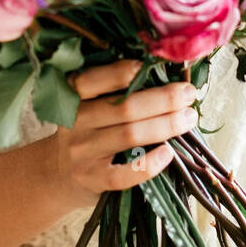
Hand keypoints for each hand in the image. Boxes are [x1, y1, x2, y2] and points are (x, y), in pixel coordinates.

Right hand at [51, 59, 199, 208]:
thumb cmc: (85, 131)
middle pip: (124, 107)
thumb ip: (111, 91)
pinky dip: (149, 164)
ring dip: (165, 125)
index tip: (154, 66)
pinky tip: (168, 154)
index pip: (93, 80)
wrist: (56, 174)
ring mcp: (83, 153)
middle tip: (188, 94)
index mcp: (72, 97)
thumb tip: (163, 75)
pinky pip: (124, 174)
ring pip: (129, 136)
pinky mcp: (92, 180)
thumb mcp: (86, 105)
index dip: (123, 71)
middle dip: (162, 99)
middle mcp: (75, 123)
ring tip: (189, 119)